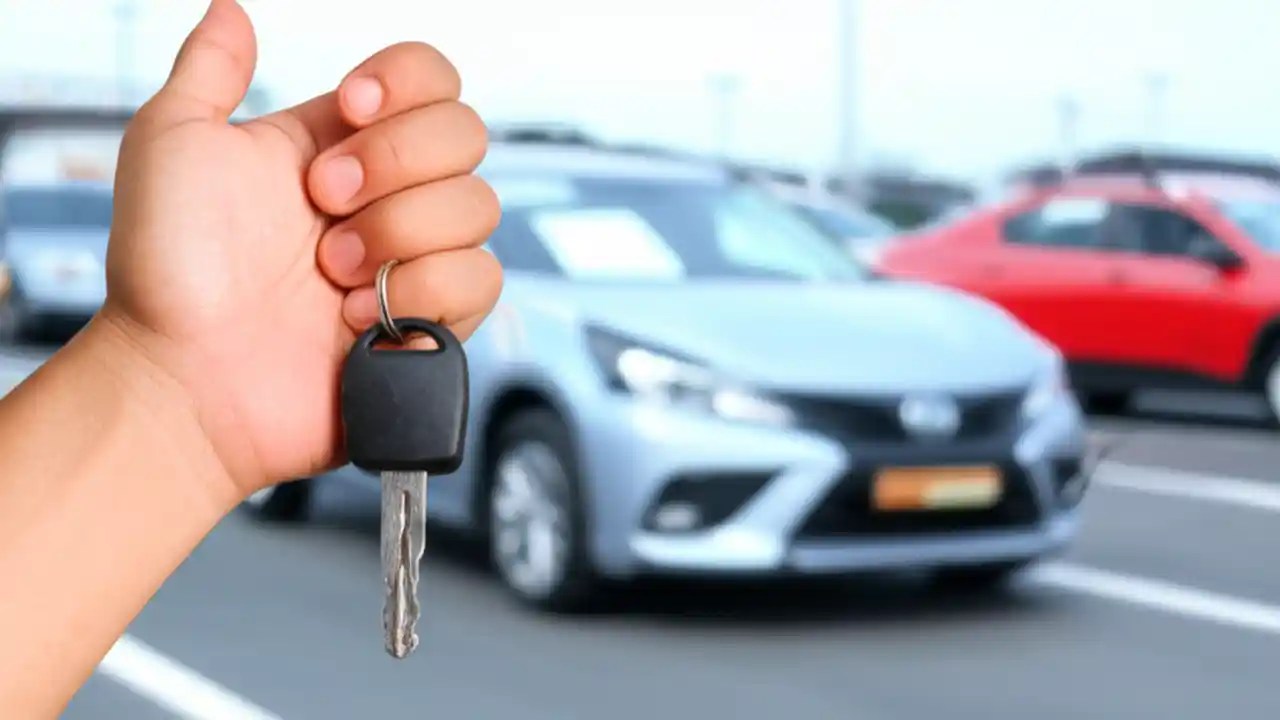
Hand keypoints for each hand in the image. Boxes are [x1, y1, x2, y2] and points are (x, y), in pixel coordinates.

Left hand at [94, 0, 501, 498]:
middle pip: (466, 135)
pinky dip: (419, 295)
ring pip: (477, 207)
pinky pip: (480, 281)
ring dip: (396, 237)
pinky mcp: (433, 324)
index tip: (348, 111)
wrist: (185, 378)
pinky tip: (359, 318)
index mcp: (340, 146)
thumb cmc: (167, 272)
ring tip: (329, 276)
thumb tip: (231, 9)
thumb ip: (209, 71)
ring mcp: (414, 261)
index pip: (429, 80)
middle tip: (320, 207)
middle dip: (392, 166)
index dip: (405, 85)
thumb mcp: (171, 145)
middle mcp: (387, 197)